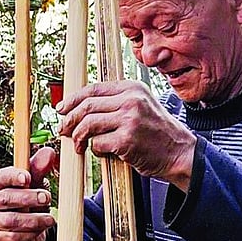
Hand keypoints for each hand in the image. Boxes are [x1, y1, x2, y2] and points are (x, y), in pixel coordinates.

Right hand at [0, 147, 57, 240]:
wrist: (21, 227)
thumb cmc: (25, 198)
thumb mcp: (32, 183)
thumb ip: (39, 168)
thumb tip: (49, 152)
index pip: (1, 177)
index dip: (14, 177)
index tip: (28, 178)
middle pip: (7, 199)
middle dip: (29, 198)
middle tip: (47, 198)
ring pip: (11, 220)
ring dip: (34, 220)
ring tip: (50, 219)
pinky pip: (12, 237)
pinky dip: (29, 234)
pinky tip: (40, 230)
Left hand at [56, 80, 195, 189]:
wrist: (180, 152)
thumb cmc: (156, 133)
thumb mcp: (140, 106)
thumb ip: (115, 102)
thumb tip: (79, 107)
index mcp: (132, 88)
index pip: (92, 89)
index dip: (72, 99)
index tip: (61, 109)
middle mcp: (131, 100)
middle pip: (86, 106)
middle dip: (69, 119)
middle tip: (63, 130)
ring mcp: (129, 119)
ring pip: (88, 124)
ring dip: (78, 137)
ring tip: (78, 145)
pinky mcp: (127, 139)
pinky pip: (97, 143)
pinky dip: (95, 150)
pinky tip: (102, 152)